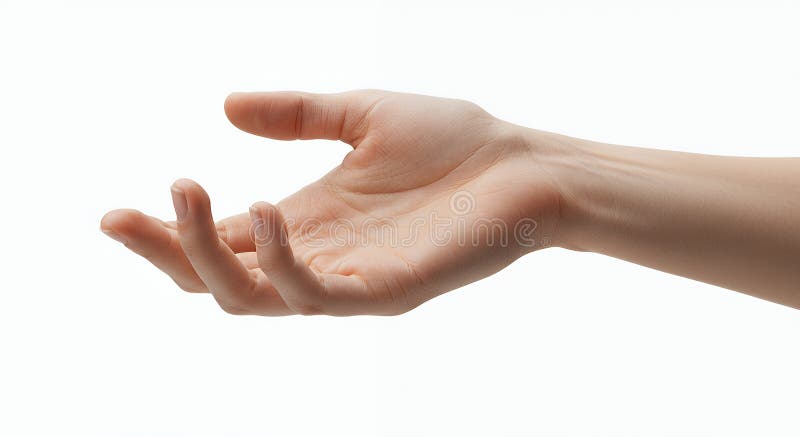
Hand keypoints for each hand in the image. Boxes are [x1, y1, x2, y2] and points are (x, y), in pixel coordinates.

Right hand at [100, 90, 562, 314]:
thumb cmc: (453, 141)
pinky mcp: (386, 290)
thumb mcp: (360, 113)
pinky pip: (317, 295)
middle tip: (118, 217)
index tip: (114, 213)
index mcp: (304, 221)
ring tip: (186, 192)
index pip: (218, 242)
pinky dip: (280, 263)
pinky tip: (263, 212)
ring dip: (205, 255)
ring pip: (252, 298)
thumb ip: (297, 114)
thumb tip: (225, 105)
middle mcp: (317, 256)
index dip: (164, 233)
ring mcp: (349, 279)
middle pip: (217, 280)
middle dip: (164, 253)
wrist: (524, 163)